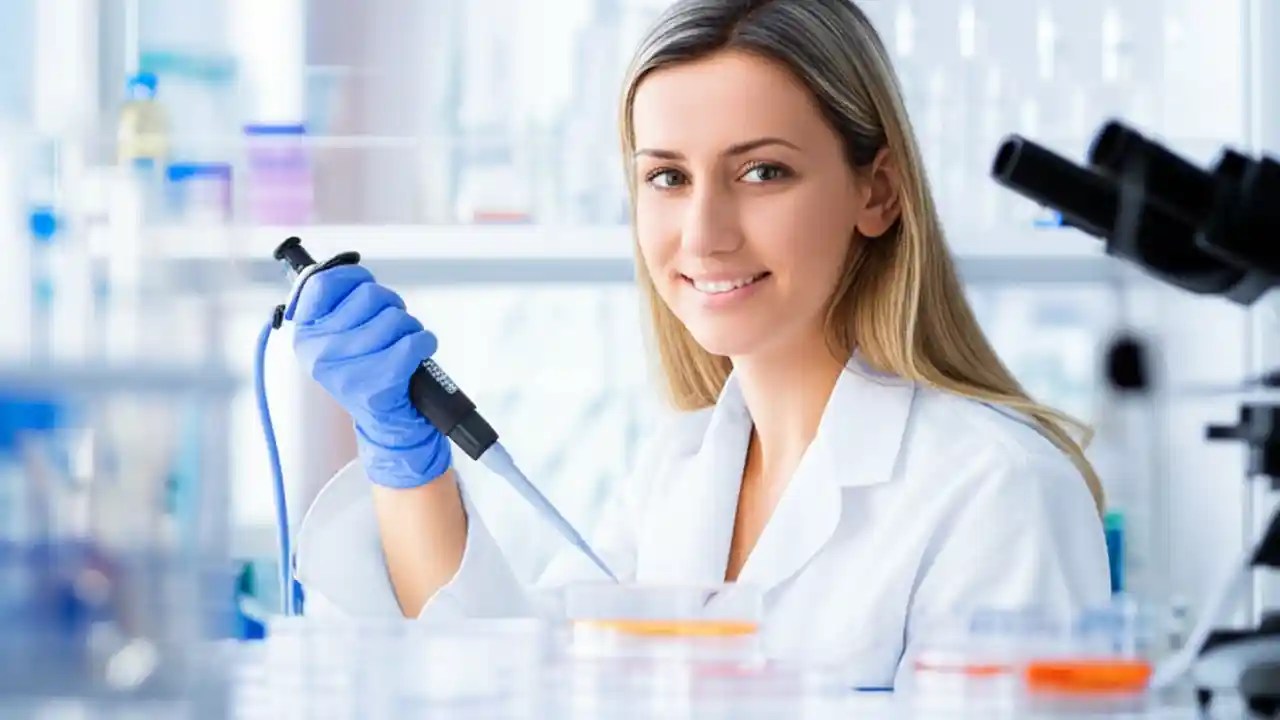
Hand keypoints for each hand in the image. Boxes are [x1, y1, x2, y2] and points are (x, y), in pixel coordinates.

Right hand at [292, 264, 451, 487]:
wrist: (387, 425)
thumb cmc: (370, 371)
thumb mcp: (341, 338)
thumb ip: (338, 304)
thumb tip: (343, 267)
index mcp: (306, 335)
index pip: (324, 282)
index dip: (354, 278)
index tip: (365, 288)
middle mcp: (318, 353)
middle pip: (370, 296)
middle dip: (392, 307)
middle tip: (392, 330)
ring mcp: (344, 372)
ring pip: (395, 319)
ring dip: (410, 328)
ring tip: (403, 347)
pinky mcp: (374, 386)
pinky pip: (412, 344)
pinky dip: (424, 344)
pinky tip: (417, 355)